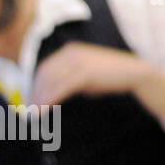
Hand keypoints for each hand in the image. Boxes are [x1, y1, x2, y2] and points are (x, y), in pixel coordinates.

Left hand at [30, 42, 148, 106]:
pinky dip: (49, 100)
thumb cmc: (111, 75)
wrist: (135, 73)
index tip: (31, 99)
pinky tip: (43, 110)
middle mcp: (71, 53)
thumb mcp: (86, 71)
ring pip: (50, 83)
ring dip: (39, 99)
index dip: (36, 85)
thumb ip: (69, 76)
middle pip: (44, 75)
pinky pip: (60, 89)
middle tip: (29, 110)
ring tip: (33, 114)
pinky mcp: (84, 74)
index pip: (45, 68)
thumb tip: (52, 91)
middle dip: (35, 93)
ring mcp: (78, 63)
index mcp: (71, 51)